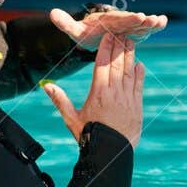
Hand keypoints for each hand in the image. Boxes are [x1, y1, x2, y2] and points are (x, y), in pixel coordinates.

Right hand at [44, 32, 144, 146]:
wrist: (110, 153)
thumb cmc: (88, 136)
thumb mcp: (71, 119)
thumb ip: (60, 100)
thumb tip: (46, 86)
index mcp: (98, 93)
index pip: (102, 64)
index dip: (105, 48)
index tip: (107, 36)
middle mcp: (114, 93)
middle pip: (117, 64)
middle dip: (118, 47)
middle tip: (121, 33)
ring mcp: (128, 99)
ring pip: (129, 73)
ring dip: (130, 56)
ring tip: (131, 43)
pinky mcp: (137, 107)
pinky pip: (139, 86)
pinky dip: (140, 74)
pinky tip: (140, 64)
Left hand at [51, 6, 167, 45]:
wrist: (95, 34)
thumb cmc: (86, 33)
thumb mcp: (75, 31)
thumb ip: (66, 23)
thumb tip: (52, 13)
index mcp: (109, 21)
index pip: (120, 20)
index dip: (129, 19)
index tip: (139, 16)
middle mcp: (121, 22)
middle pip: (133, 21)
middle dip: (143, 21)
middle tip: (152, 19)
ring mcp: (130, 26)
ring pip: (142, 25)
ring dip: (151, 24)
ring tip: (161, 21)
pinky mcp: (136, 32)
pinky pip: (146, 29)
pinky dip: (154, 26)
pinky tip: (163, 22)